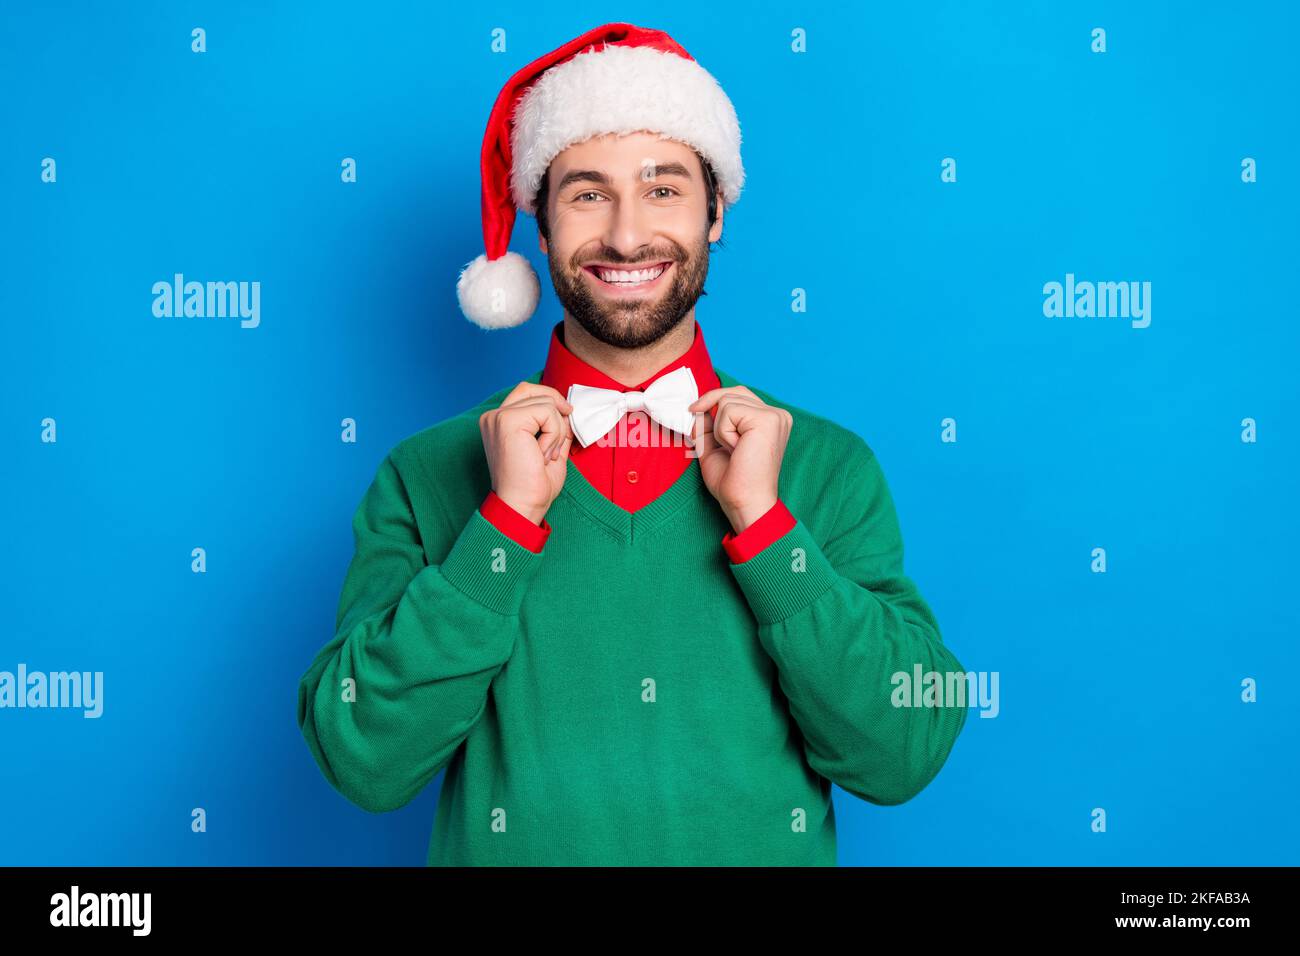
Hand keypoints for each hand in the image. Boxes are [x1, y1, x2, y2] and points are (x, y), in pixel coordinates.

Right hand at [479, 383, 573, 524]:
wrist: (521, 506)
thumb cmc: (532, 486)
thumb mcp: (549, 448)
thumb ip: (554, 427)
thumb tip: (568, 410)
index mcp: (498, 423)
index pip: (526, 393)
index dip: (550, 401)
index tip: (566, 418)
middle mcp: (493, 417)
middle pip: (534, 390)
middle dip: (557, 409)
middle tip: (564, 432)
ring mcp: (498, 417)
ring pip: (546, 403)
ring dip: (557, 431)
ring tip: (547, 455)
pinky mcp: (508, 421)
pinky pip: (547, 413)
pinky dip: (554, 435)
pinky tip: (543, 455)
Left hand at [687, 386, 791, 533]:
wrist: (745, 503)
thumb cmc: (733, 482)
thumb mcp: (714, 446)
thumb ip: (707, 425)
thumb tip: (696, 408)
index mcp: (770, 421)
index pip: (738, 395)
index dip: (713, 400)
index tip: (693, 410)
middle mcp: (777, 415)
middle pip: (732, 392)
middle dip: (711, 410)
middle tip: (706, 435)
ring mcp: (775, 416)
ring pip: (727, 401)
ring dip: (720, 429)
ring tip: (734, 451)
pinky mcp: (767, 420)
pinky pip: (728, 411)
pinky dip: (723, 432)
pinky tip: (736, 450)